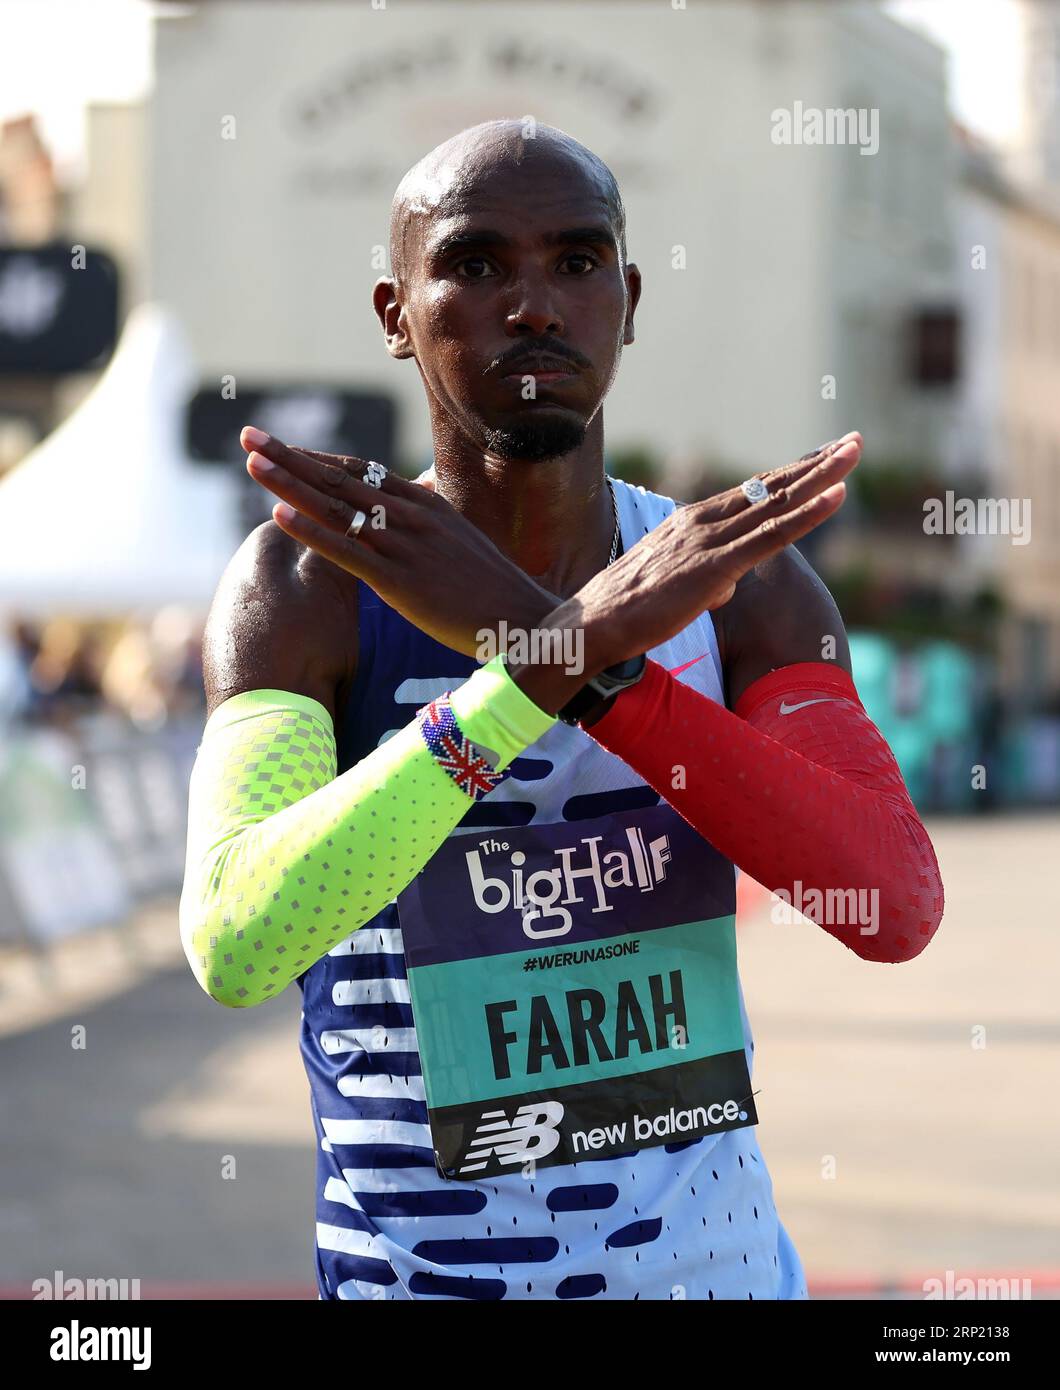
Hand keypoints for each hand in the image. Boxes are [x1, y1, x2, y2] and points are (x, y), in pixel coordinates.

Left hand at [239, 428, 554, 657]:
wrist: (524, 620)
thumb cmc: (493, 590)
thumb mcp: (459, 544)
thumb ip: (428, 527)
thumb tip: (411, 516)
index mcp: (425, 504)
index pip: (361, 471)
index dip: (317, 458)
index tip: (282, 445)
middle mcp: (412, 516)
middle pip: (340, 478)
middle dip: (290, 456)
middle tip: (249, 435)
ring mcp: (405, 546)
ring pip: (336, 507)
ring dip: (289, 482)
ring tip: (252, 462)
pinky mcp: (400, 581)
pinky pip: (347, 550)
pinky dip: (311, 530)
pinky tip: (278, 513)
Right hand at [553, 433, 862, 674]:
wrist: (593, 624)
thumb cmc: (630, 610)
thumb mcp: (677, 585)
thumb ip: (709, 578)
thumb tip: (726, 584)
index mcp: (694, 522)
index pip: (754, 492)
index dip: (792, 473)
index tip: (823, 458)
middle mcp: (704, 521)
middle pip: (772, 486)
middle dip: (816, 463)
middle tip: (854, 442)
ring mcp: (711, 540)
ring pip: (778, 501)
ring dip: (822, 475)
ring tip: (854, 452)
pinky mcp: (716, 566)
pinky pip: (773, 535)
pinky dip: (809, 514)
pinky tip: (837, 496)